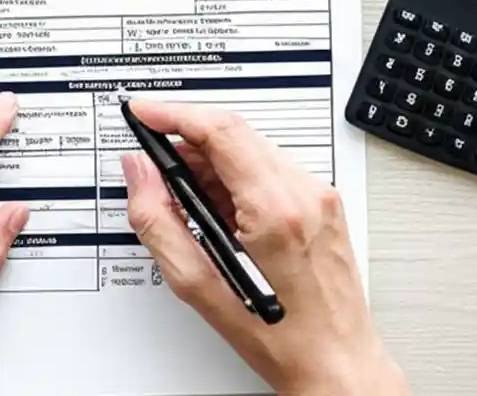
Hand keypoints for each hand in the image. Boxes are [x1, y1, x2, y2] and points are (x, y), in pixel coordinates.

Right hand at [121, 100, 408, 395]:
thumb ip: (159, 222)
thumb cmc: (281, 338)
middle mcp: (305, 194)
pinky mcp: (325, 203)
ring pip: (253, 148)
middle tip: (156, 164)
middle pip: (236, 133)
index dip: (175, 114)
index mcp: (275, 210)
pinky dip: (238, 177)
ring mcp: (320, 196)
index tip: (146, 113)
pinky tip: (222, 210)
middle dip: (188, 139)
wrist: (336, 363)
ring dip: (212, 161)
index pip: (220, 131)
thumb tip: (140, 175)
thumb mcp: (200, 286)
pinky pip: (272, 168)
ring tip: (189, 201)